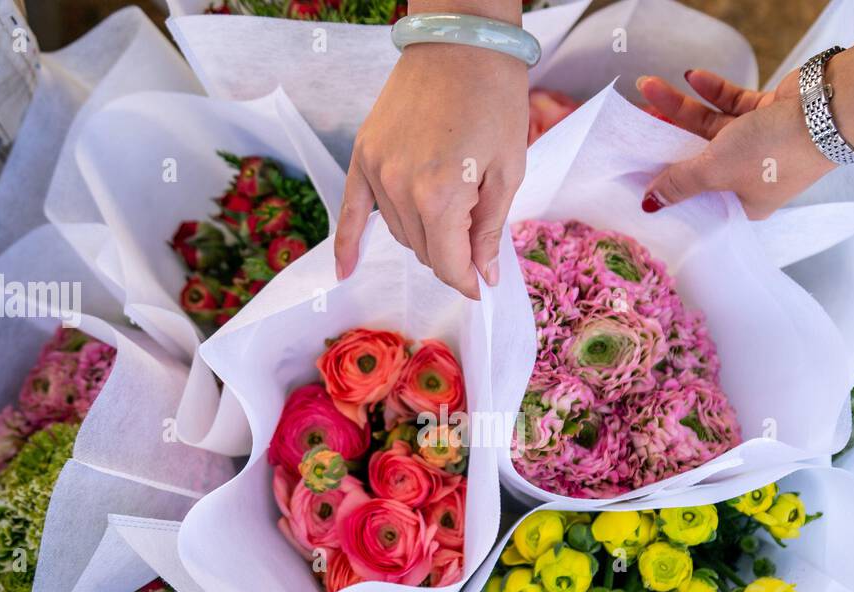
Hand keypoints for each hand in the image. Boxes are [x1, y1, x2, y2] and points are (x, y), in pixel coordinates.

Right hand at [334, 43, 527, 298]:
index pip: (449, 264)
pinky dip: (347, 244)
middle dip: (451, 253)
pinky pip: (350, 212)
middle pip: (424, 252)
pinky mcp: (363, 155)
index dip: (469, 280)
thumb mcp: (508, 171)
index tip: (483, 287)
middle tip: (475, 236)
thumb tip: (484, 276)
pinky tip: (345, 272)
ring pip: (399, 232)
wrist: (460, 42)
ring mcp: (376, 172)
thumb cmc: (495, 101)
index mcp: (441, 197)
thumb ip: (490, 230)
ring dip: (424, 235)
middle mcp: (401, 189)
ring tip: (450, 206)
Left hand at [638, 68, 835, 219]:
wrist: (828, 109)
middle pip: (697, 159)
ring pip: (708, 126)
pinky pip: (729, 103)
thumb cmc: (775, 152)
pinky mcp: (765, 114)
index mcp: (743, 205)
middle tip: (635, 122)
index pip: (697, 201)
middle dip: (665, 138)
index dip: (668, 189)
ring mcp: (757, 144)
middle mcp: (749, 177)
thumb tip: (649, 204)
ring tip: (650, 85)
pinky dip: (712, 90)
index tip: (637, 175)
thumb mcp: (716, 171)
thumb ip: (680, 183)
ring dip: (681, 105)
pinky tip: (692, 77)